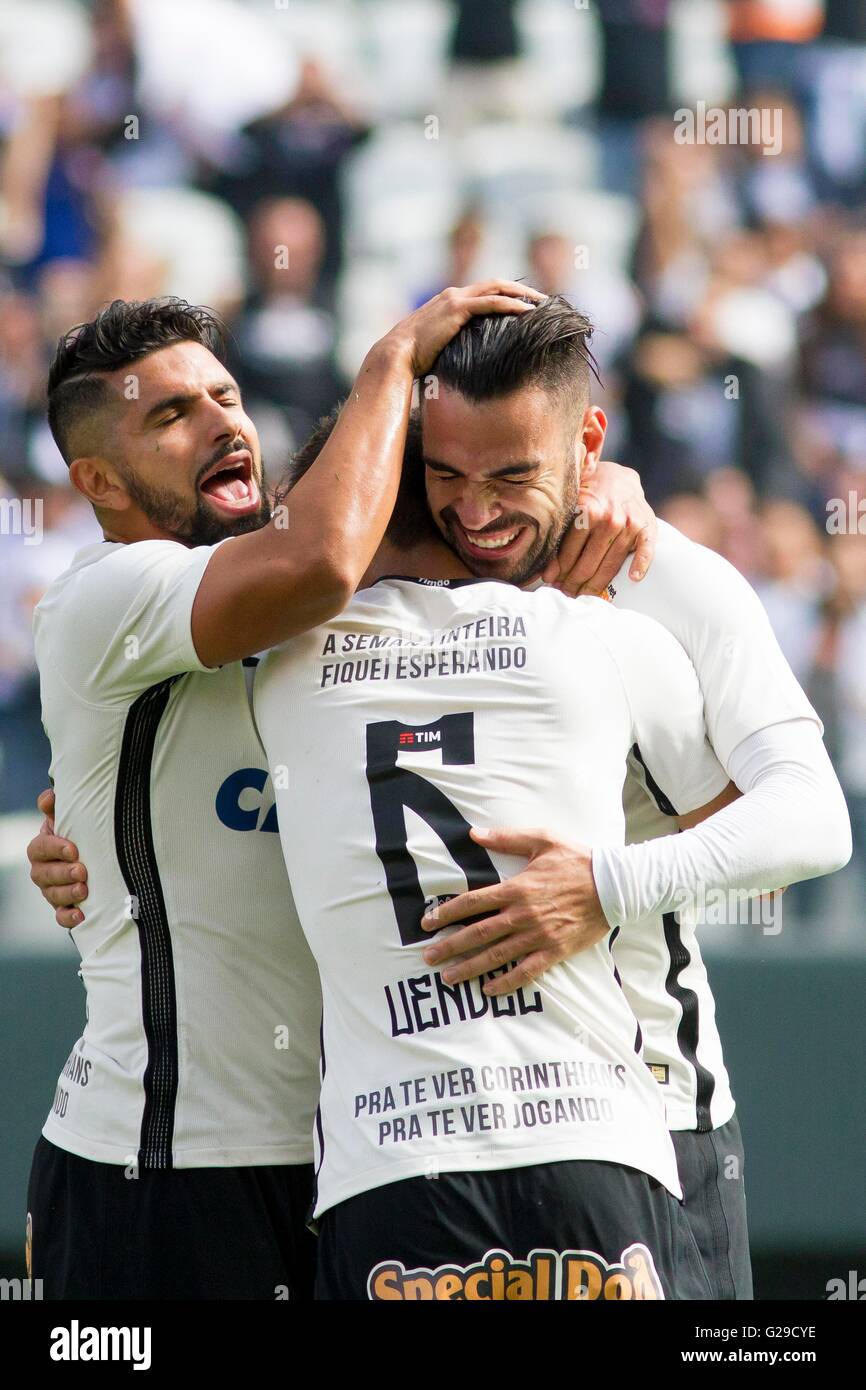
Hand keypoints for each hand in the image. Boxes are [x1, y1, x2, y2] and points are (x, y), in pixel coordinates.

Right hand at [27, 787, 87, 928]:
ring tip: (84, 890)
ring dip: (67, 893)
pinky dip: (69, 918)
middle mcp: (43, 870)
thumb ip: (57, 807)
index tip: (74, 849)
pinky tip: (81, 915)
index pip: (39, 848)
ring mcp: (52, 891)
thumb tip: (50, 797)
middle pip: (44, 874)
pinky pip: (61, 917)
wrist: (98, 856)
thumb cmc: (82, 833)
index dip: (54, 849)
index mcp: (42, 847)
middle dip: (62, 873)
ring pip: (52, 896)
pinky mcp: (64, 908)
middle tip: (82, 871)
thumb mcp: (71, 818)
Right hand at [382, 281, 544, 377]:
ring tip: (541, 303)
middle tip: (542, 300)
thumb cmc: (414, 360)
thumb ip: (455, 347)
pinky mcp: (456, 309)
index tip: (526, 304)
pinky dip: (511, 304)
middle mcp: (453, 295)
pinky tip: (527, 311)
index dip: (507, 295)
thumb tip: (470, 365)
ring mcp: (455, 300)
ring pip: (496, 288)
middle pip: (495, 284)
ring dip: (521, 293)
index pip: (484, 292)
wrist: (396, 355)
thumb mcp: (439, 349)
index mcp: (449, 302)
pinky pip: (490, 302)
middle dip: (521, 289)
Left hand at [420, 827, 609, 994]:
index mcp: (517, 888)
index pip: (472, 903)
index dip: (447, 913)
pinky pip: (526, 971)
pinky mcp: (554, 951)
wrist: (615, 885)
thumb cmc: (578, 860)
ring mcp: (538, 936)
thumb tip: (475, 834)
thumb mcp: (543, 839)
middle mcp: (523, 915)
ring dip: (469, 967)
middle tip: (428, 956)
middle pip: (477, 933)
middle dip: (450, 946)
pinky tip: (489, 989)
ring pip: (496, 956)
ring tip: (448, 977)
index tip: (428, 922)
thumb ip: (507, 839)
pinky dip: (506, 982)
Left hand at [542, 460, 656, 595]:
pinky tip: (633, 578)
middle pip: (588, 565)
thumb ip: (558, 533)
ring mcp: (629, 523)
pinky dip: (640, 565)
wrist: (618, 475)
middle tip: (566, 592)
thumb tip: (545, 573)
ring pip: (610, 566)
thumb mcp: (569, 505)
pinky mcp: (647, 526)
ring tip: (583, 594)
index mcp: (587, 510)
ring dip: (596, 585)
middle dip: (574, 583)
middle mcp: (609, 518)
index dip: (558, 572)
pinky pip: (645, 551)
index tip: (551, 583)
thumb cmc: (588, 492)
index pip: (569, 554)